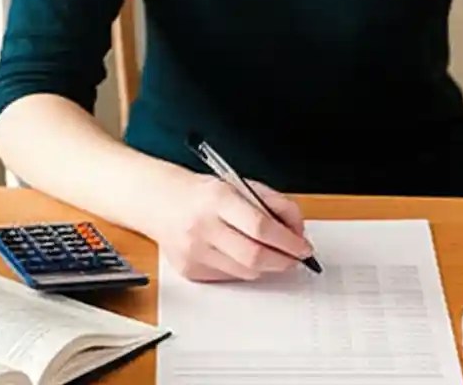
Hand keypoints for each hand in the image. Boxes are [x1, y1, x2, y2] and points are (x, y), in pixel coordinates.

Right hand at [152, 173, 312, 281]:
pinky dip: (245, 269)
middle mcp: (203, 226)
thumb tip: (298, 232)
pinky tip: (241, 254)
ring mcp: (194, 252)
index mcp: (218, 198)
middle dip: (283, 261)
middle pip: (254, 256)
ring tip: (272, 254)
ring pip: (245, 272)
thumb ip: (274, 204)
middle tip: (295, 258)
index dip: (288, 241)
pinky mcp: (190, 271)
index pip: (260, 227)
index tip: (303, 247)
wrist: (159, 202)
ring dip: (267, 266)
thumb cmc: (204, 193)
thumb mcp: (241, 185)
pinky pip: (230, 277)